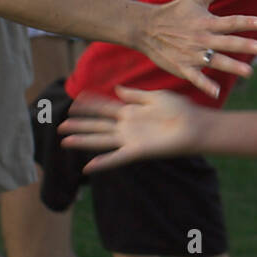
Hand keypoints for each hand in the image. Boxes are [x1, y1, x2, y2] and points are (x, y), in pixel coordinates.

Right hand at [61, 87, 200, 173]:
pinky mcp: (137, 151)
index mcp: (131, 111)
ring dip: (83, 140)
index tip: (75, 99)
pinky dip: (103, 163)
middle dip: (79, 124)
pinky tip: (88, 167)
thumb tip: (117, 88)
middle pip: (97, 124)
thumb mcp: (156, 97)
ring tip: (65, 141)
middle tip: (60, 124)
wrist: (195, 125)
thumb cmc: (180, 109)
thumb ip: (135, 94)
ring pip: (101, 140)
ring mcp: (130, 139)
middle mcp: (127, 126)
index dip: (90, 103)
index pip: (105, 106)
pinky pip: (116, 158)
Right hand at [135, 0, 256, 99]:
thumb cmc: (175, 12)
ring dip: (232, 66)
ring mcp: (192, 54)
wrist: (146, 28)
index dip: (245, 22)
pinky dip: (205, 85)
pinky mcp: (182, 67)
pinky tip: (217, 93)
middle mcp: (201, 38)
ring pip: (215, 61)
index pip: (230, 21)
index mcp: (206, 22)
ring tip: (249, 72)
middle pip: (225, 42)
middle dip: (242, 45)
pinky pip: (196, 77)